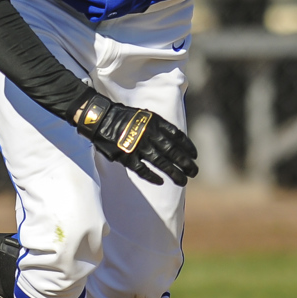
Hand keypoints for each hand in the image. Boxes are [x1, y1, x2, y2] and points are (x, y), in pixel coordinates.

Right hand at [72, 92, 198, 186]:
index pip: (177, 136)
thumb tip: (173, 137)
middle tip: (194, 172)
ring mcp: (138, 147)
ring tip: (183, 181)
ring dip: (173, 173)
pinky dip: (152, 176)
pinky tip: (161, 182)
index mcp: (154, 123)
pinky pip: (142, 169)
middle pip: (172, 151)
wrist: (101, 118)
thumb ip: (158, 126)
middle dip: (185, 163)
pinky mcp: (127, 157)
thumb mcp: (144, 115)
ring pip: (161, 162)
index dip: (187, 146)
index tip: (194, 155)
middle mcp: (149, 135)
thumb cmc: (123, 117)